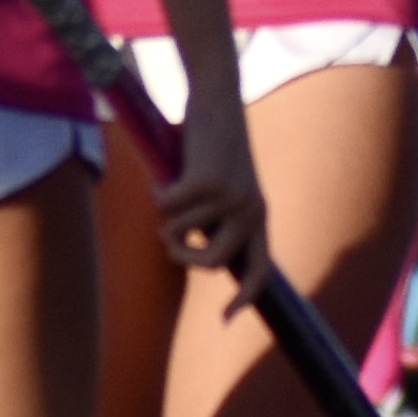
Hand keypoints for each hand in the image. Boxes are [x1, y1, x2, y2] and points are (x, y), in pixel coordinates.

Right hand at [150, 94, 268, 291]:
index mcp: (259, 215)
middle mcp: (250, 210)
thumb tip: (188, 249)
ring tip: (171, 187)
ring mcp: (231, 196)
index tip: (226, 319)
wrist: (218, 97)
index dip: (245, 297)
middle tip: (168, 239)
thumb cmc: (212, 143)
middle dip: (181, 255)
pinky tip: (167, 173)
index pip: (260, 269)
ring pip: (180, 230)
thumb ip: (212, 217)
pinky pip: (166, 206)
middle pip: (211, 262)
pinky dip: (158, 191)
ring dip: (165, 213)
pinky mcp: (208, 181)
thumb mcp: (220, 185)